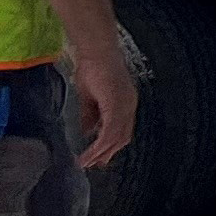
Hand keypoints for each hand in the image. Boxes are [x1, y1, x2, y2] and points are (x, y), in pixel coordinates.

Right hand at [70, 46, 138, 171]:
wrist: (95, 51)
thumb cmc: (91, 68)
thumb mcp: (90, 97)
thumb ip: (91, 115)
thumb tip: (89, 131)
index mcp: (125, 103)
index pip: (122, 130)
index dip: (111, 146)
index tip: (98, 158)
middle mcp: (129, 105)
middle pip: (122, 137)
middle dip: (106, 153)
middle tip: (92, 164)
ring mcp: (125, 105)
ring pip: (116, 137)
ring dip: (101, 153)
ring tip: (86, 162)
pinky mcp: (116, 104)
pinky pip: (110, 131)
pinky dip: (99, 145)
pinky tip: (89, 153)